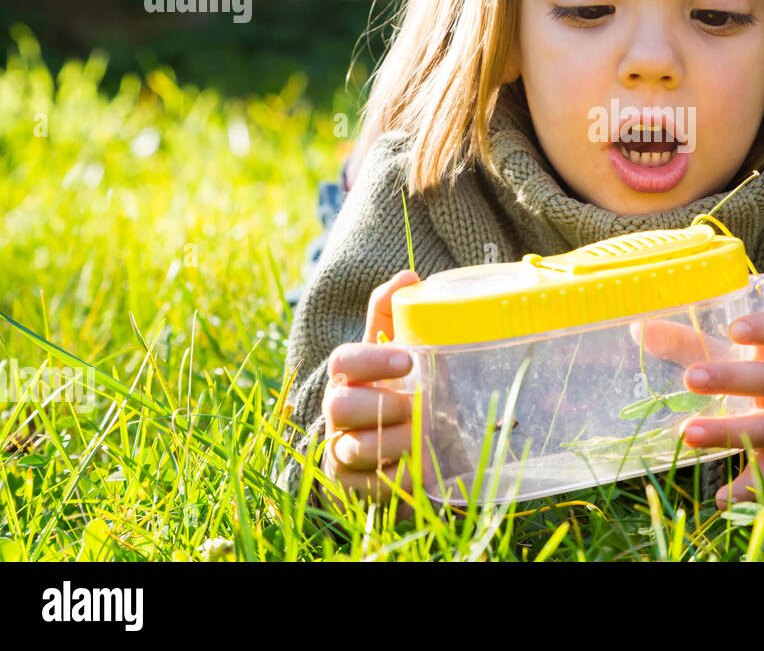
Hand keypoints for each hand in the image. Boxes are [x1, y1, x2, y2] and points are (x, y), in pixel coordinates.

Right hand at [319, 270, 427, 519]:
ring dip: (396, 443)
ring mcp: (341, 452)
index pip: (345, 359)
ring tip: (425, 438)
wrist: (406, 451)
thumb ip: (397, 314)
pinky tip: (422, 469)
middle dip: (383, 406)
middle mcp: (338, 413)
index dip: (373, 358)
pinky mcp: (352, 489)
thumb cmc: (401, 391)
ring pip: (354, 449)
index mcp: (350, 375)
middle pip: (340, 406)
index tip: (409, 360)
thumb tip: (409, 275)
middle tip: (420, 406)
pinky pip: (370, 488)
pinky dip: (399, 479)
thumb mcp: (400, 352)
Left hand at [673, 310, 763, 508]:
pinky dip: (746, 489)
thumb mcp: (735, 360)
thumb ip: (690, 344)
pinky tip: (720, 499)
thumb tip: (641, 330)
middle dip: (731, 379)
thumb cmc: (759, 381)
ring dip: (727, 432)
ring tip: (689, 434)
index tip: (736, 329)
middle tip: (691, 378)